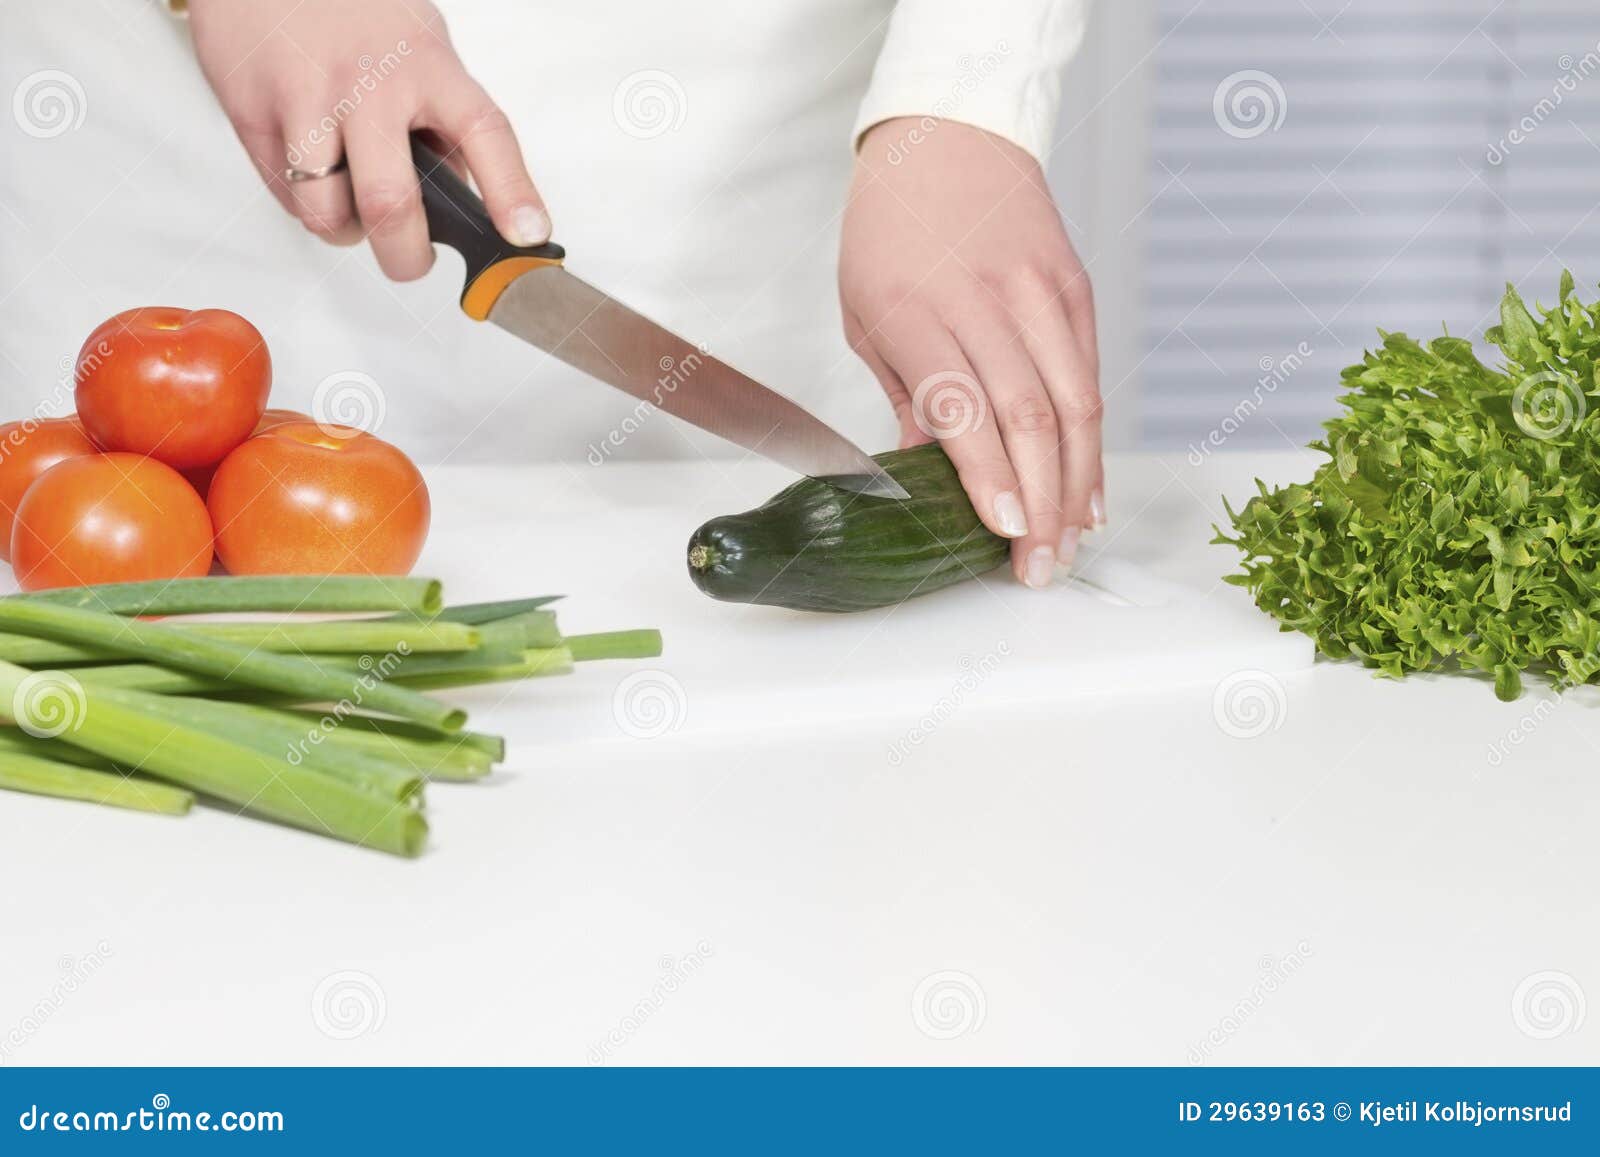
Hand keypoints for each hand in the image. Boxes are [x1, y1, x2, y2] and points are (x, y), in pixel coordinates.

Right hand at [187, 0, 548, 279]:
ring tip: (353, 208)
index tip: (527, 236)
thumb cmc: (351, 6)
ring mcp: (307, 100)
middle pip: (392, 203)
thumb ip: (442, 115)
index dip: (512, 191)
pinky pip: (286, 196)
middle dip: (407, 257)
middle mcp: (370, 85)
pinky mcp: (254, 115)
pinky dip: (306, 204)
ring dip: (347, 232)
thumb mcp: (419, 44)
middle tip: (413, 260)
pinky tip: (314, 172)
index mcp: (427, 66)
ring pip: (329, 214)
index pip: (484, 132)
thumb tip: (462, 191)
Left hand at [840, 118, 1101, 587]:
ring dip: (1077, 485)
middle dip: (1040, 504)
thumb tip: (928, 476)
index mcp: (916, 311)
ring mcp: (1038, 293)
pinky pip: (1090, 377)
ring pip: (1074, 404)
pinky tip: (1088, 491)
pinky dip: (1093, 443)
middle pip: (1028, 417)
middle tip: (1039, 567)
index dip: (989, 477)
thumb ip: (903, 396)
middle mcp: (983, 300)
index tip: (1004, 531)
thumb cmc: (889, 231)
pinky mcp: (1074, 289)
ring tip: (1070, 545)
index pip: (963, 408)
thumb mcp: (864, 312)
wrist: (947, 135)